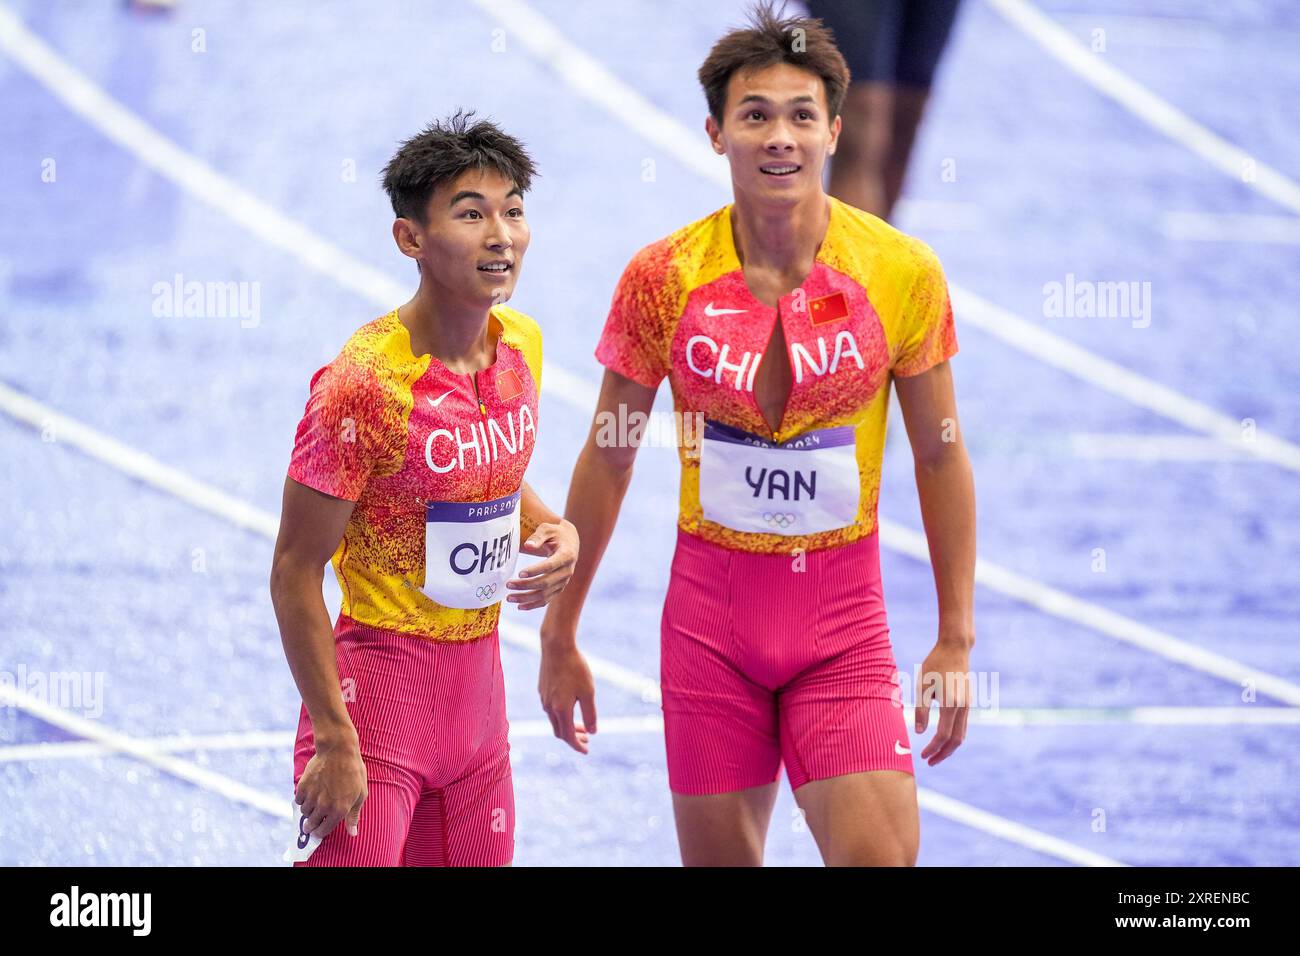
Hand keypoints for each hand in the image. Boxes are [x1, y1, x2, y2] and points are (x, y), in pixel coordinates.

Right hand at [294, 737, 366, 838]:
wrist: (338, 750)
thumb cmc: (353, 771)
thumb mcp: (360, 794)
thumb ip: (354, 815)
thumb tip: (352, 833)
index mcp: (339, 810)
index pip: (324, 831)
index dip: (320, 833)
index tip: (319, 831)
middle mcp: (324, 806)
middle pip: (311, 824)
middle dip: (312, 825)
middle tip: (312, 822)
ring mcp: (312, 796)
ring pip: (305, 813)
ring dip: (309, 811)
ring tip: (314, 803)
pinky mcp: (303, 787)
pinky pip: (298, 800)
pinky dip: (302, 799)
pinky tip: (310, 793)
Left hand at [506, 519, 578, 609]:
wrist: (570, 542)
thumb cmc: (555, 533)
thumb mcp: (548, 529)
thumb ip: (538, 537)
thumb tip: (528, 546)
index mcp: (566, 555)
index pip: (550, 566)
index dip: (535, 570)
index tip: (520, 573)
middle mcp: (567, 571)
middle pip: (546, 583)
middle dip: (526, 585)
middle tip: (508, 584)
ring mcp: (563, 582)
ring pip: (545, 594)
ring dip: (526, 598)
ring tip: (509, 598)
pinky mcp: (559, 588)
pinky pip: (546, 600)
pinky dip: (533, 605)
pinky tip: (519, 606)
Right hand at [538, 640, 596, 753]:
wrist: (556, 646)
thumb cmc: (575, 668)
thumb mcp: (588, 692)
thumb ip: (590, 714)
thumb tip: (593, 732)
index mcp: (561, 710)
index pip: (568, 737)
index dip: (578, 746)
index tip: (587, 751)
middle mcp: (549, 707)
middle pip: (560, 731)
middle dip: (573, 738)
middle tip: (587, 739)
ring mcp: (544, 698)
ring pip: (554, 720)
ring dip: (568, 726)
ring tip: (582, 725)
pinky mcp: (542, 689)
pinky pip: (551, 709)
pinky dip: (561, 715)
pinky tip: (571, 708)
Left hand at [913, 640, 972, 766]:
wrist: (955, 648)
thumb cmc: (934, 665)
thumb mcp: (922, 686)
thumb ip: (920, 710)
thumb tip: (919, 732)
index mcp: (951, 704)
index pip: (943, 735)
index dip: (932, 748)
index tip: (922, 755)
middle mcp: (963, 707)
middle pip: (956, 740)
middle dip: (943, 754)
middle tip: (929, 762)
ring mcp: (968, 705)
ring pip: (962, 734)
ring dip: (949, 747)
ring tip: (935, 754)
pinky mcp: (968, 701)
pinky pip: (963, 725)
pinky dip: (954, 736)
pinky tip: (943, 738)